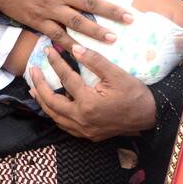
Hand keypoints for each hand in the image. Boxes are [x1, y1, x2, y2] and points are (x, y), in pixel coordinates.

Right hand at [0, 0, 135, 47]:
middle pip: (91, 3)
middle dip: (113, 11)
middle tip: (131, 19)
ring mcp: (49, 9)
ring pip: (78, 23)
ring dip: (97, 32)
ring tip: (114, 39)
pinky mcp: (38, 22)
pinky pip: (57, 36)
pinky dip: (70, 45)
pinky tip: (83, 52)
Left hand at [28, 42, 155, 140]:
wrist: (150, 116)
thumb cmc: (135, 94)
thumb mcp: (116, 74)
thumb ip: (94, 61)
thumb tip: (74, 48)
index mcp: (88, 104)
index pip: (66, 79)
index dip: (55, 62)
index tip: (48, 50)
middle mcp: (82, 120)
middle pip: (51, 102)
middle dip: (39, 85)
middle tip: (32, 70)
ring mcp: (84, 130)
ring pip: (55, 117)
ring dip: (43, 102)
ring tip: (34, 88)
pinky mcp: (88, 135)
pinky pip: (64, 125)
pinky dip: (55, 114)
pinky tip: (52, 105)